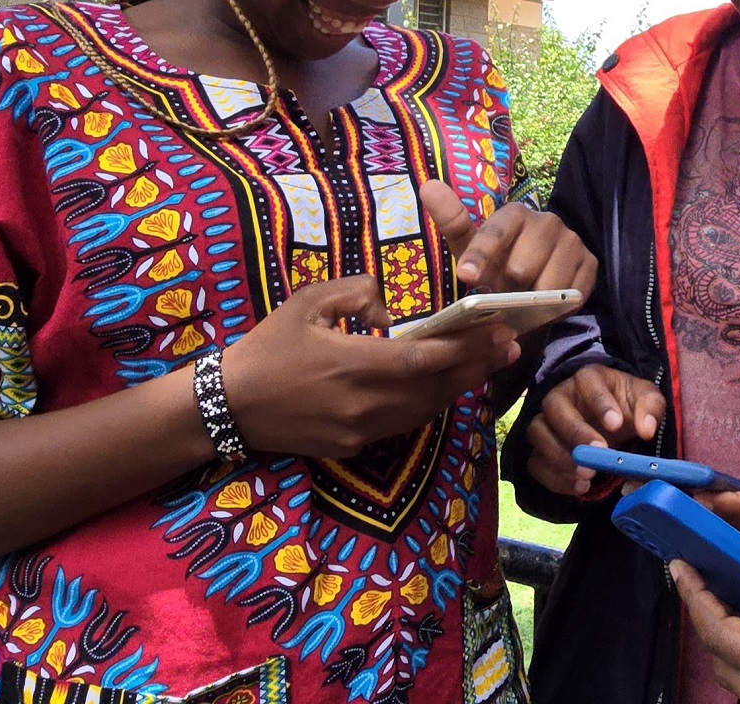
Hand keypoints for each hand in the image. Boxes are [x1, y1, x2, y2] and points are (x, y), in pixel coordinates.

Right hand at [220, 275, 518, 458]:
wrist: (230, 406)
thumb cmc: (267, 348)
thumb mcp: (306, 302)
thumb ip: (355, 293)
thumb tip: (389, 305)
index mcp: (354, 363)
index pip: (423, 358)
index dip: (464, 348)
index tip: (495, 332)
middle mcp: (365, 403)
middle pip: (436, 389)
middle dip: (476, 367)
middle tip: (509, 346)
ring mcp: (361, 430)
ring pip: (425, 411)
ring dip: (458, 389)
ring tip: (486, 366)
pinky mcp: (353, 447)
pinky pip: (402, 425)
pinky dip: (427, 406)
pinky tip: (441, 388)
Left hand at [419, 180, 597, 296]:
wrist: (528, 291)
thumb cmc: (494, 268)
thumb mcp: (467, 249)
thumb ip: (452, 221)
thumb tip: (428, 185)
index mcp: (515, 214)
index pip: (496, 233)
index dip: (480, 256)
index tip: (466, 277)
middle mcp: (547, 221)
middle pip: (522, 267)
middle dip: (508, 289)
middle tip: (503, 297)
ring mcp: (572, 241)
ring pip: (549, 286)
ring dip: (533, 303)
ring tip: (524, 304)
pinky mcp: (590, 263)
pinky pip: (572, 295)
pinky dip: (557, 309)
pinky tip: (547, 307)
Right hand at [524, 365, 666, 495]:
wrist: (614, 423)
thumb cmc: (627, 405)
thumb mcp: (646, 400)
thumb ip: (651, 409)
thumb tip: (647, 429)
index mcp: (589, 377)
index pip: (586, 380)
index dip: (599, 402)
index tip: (616, 424)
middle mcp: (561, 396)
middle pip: (553, 406)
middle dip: (574, 431)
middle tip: (598, 453)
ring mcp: (546, 422)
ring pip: (537, 434)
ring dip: (559, 456)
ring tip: (587, 474)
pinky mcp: (540, 449)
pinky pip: (535, 463)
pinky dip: (554, 478)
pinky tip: (580, 487)